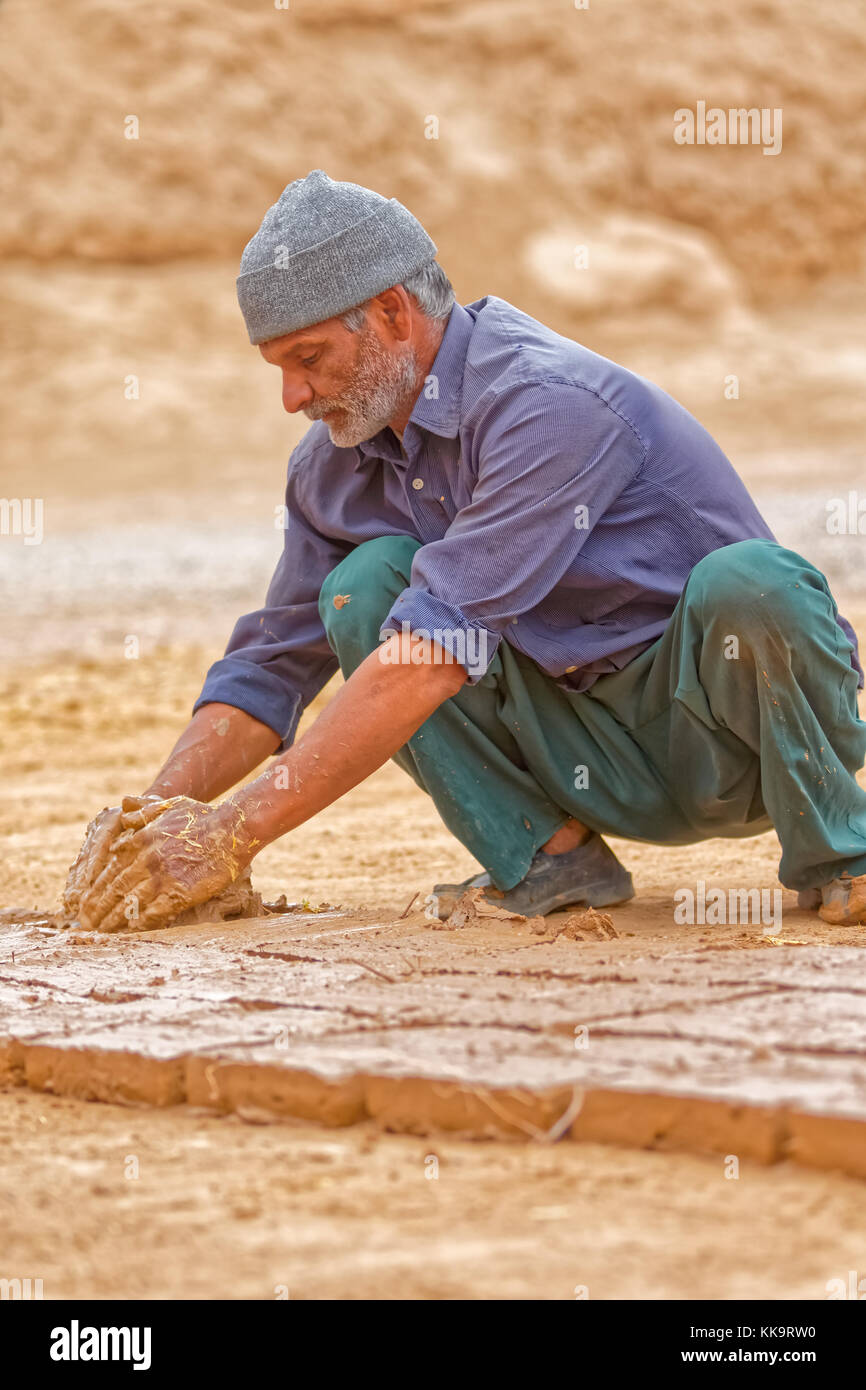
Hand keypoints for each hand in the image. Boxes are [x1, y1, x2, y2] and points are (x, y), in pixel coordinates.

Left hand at [76, 796, 249, 932]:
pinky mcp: (178, 893)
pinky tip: (130, 933)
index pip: (109, 869)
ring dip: (113, 921)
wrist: (232, 830)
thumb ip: (143, 809)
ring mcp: (160, 877)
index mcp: (139, 840)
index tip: (86, 902)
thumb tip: (122, 807)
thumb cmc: (202, 816)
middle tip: (87, 924)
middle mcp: (145, 860)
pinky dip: (139, 924)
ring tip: (103, 932)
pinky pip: (152, 913)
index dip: (95, 889)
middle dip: (97, 909)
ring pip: (128, 904)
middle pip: (113, 890)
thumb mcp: (169, 804)